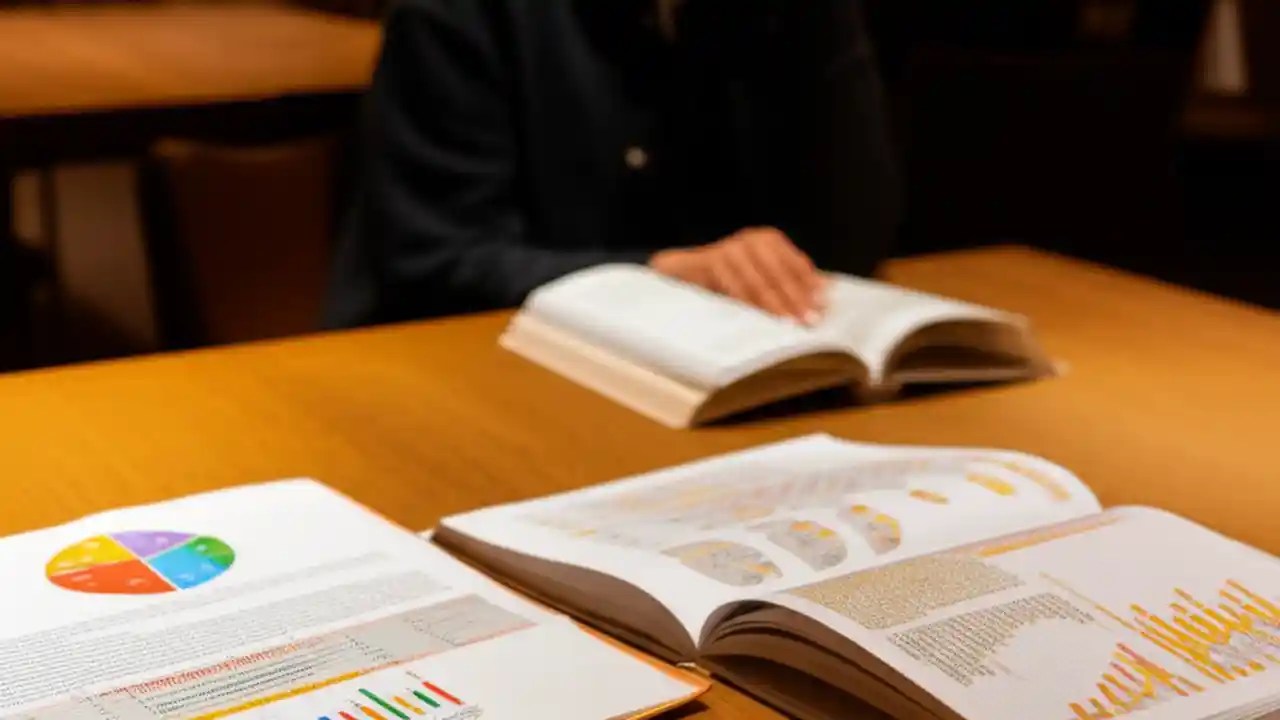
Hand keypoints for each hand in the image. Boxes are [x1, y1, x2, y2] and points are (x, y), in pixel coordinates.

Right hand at [649, 227, 826, 323]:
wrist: (684, 271)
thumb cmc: (729, 277)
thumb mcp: (761, 275)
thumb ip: (788, 280)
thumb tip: (826, 292)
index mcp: (769, 240)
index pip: (796, 263)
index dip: (810, 285)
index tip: (823, 305)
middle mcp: (752, 239)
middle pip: (780, 273)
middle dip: (796, 299)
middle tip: (810, 320)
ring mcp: (732, 248)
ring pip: (759, 282)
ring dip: (775, 306)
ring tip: (789, 324)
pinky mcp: (712, 260)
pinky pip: (735, 286)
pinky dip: (749, 305)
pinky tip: (759, 318)